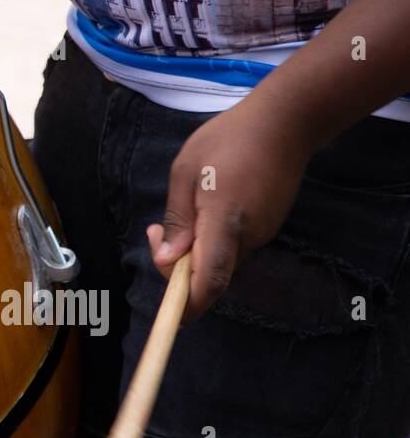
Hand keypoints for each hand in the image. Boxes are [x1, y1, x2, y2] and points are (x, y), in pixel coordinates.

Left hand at [148, 97, 310, 322]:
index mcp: (225, 222)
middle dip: (177, 266)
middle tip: (155, 232)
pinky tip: (203, 207)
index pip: (209, 279)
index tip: (169, 314)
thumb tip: (169, 260)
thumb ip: (178, 219)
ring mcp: (263, 233)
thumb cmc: (227, 140)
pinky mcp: (267, 227)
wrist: (284, 123)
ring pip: (221, 260)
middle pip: (210, 274)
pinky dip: (211, 239)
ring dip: (193, 250)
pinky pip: (232, 245)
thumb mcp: (186, 171)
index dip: (189, 304)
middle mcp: (249, 236)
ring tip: (181, 209)